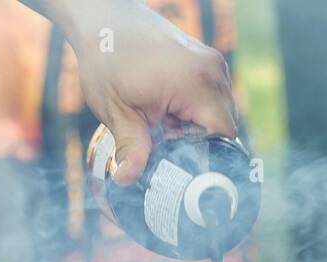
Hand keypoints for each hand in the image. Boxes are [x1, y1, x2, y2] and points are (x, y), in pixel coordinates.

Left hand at [27, 0, 238, 184]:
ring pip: (218, 111)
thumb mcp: (116, 109)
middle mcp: (212, 71)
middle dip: (199, 143)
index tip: (180, 164)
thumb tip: (128, 179)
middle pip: (224, 126)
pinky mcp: (204, 59)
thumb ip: (131, 147)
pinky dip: (194, 109)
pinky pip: (211, 95)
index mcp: (197, 84)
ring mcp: (211, 62)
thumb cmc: (107, 57)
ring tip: (163, 125)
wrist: (103, 17)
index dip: (206, 156)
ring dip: (196, 126)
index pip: (223, 136)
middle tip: (166, 147)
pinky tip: (167, 111)